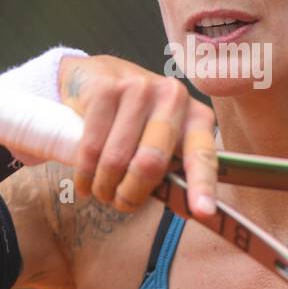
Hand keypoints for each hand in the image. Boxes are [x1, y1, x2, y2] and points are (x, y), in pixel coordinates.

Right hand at [57, 55, 216, 216]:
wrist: (94, 75)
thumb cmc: (134, 119)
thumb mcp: (160, 140)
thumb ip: (171, 170)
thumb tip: (185, 209)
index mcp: (196, 116)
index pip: (202, 154)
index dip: (203, 186)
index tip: (203, 213)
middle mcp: (173, 97)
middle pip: (151, 163)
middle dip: (130, 194)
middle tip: (120, 203)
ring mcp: (138, 89)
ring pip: (117, 160)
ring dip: (104, 186)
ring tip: (100, 189)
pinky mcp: (104, 89)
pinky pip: (91, 147)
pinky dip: (84, 173)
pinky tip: (84, 180)